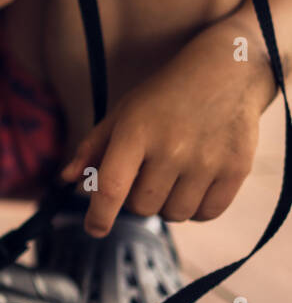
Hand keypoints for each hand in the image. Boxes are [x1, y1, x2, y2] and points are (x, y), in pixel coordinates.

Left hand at [59, 26, 266, 235]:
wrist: (226, 73)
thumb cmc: (164, 96)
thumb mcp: (122, 113)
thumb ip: (93, 148)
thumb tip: (66, 181)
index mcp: (136, 133)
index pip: (111, 188)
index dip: (98, 216)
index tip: (94, 229)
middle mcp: (171, 149)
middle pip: (142, 207)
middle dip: (136, 199)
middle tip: (145, 174)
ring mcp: (207, 161)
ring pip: (173, 215)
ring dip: (166, 205)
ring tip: (171, 175)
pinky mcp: (236, 169)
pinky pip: (206, 214)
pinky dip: (195, 208)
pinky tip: (193, 184)